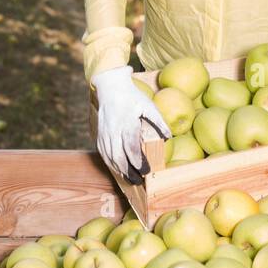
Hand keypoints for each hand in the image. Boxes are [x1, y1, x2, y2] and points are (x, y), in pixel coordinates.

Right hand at [91, 65, 169, 183]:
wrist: (110, 87)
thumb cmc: (132, 97)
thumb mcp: (148, 106)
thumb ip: (158, 122)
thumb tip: (168, 137)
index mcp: (127, 124)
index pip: (131, 148)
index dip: (138, 162)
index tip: (146, 170)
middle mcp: (113, 130)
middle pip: (119, 157)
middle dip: (129, 171)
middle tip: (139, 181)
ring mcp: (104, 133)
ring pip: (109, 157)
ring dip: (119, 170)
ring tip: (130, 179)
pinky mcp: (99, 134)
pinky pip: (103, 153)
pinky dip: (110, 164)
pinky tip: (118, 169)